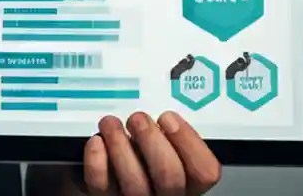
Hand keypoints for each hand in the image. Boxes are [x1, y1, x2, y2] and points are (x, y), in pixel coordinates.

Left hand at [79, 111, 221, 195]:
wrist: (112, 180)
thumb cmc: (143, 159)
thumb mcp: (165, 148)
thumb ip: (168, 138)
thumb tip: (158, 117)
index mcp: (188, 183)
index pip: (205, 171)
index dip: (188, 141)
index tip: (167, 117)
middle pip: (169, 176)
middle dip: (151, 139)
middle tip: (137, 119)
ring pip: (135, 183)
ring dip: (120, 145)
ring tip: (111, 124)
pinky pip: (101, 185)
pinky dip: (97, 161)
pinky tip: (97, 142)